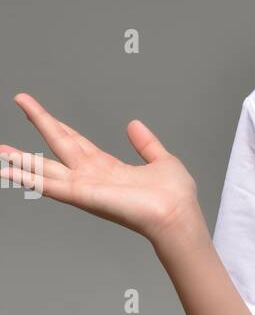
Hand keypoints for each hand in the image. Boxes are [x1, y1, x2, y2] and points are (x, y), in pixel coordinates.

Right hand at [1, 93, 202, 245]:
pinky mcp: (82, 196)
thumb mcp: (161, 160)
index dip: (57, 123)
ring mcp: (84, 187)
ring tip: (0, 151)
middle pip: (58, 145)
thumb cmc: (174, 197)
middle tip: (20, 101)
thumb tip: (133, 124)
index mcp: (107, 167)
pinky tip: (7, 171)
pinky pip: (48, 186)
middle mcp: (91, 177)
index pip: (75, 141)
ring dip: (21, 159)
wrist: (177, 214)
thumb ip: (146, 144)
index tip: (37, 107)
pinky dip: (27, 178)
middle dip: (39, 123)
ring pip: (45, 168)